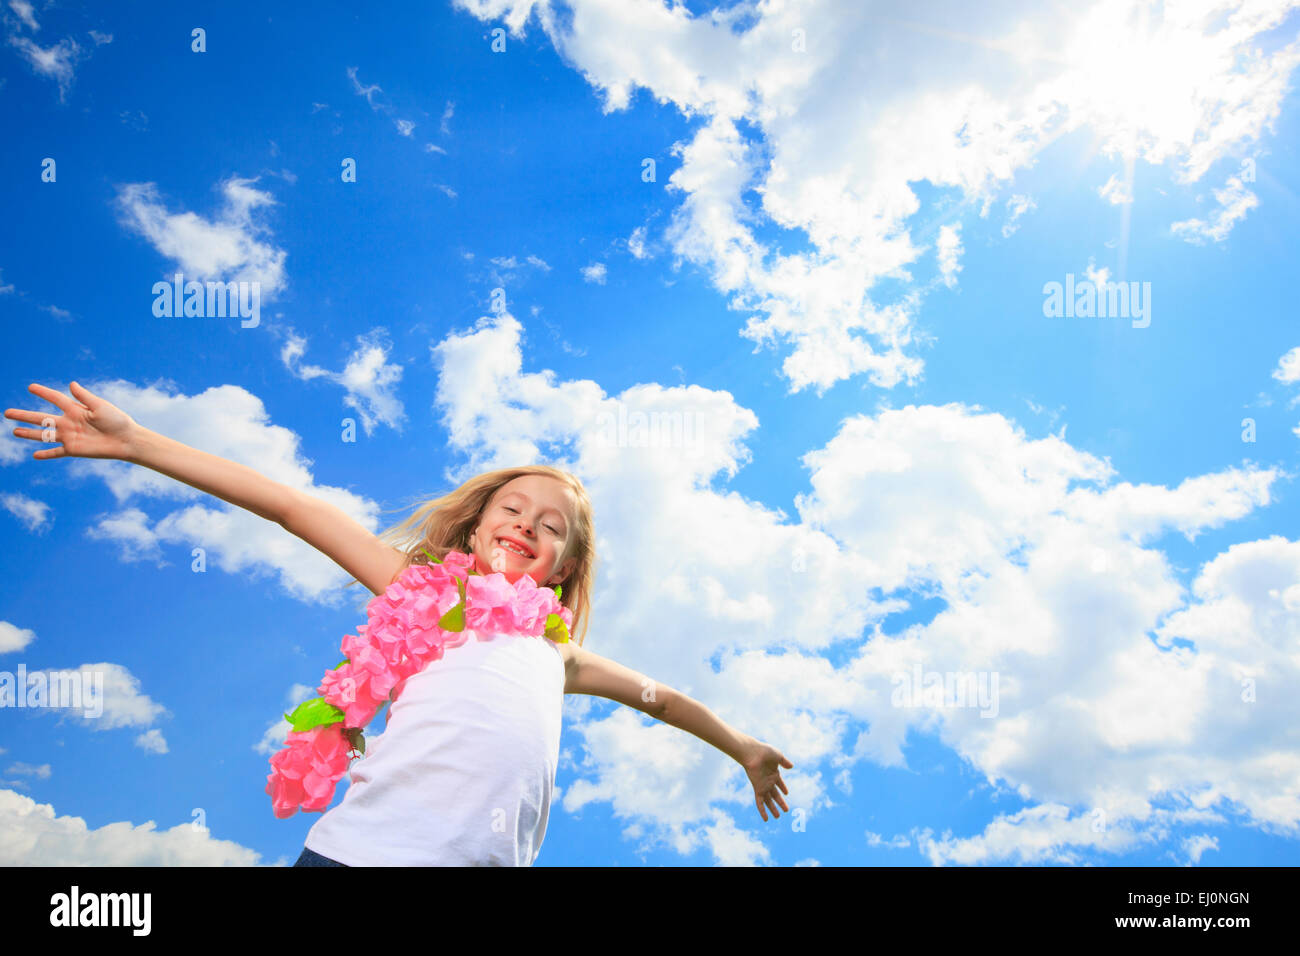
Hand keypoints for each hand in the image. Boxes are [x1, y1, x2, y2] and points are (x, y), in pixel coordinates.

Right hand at [4, 381, 139, 460]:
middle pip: (41, 418)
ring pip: (43, 435)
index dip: (43, 392)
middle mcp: (69, 422)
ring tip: (13, 432)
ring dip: (28, 434)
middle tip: (7, 412)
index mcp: (76, 409)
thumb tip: (71, 383)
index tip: (30, 387)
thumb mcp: (101, 406)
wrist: (127, 440)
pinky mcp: (73, 450)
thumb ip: (85, 397)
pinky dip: (46, 454)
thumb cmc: (118, 421)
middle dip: (24, 415)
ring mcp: (69, 436)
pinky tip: (34, 455)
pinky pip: (56, 452)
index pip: (55, 398)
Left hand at [742, 737, 792, 821]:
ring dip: (773, 809)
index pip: (779, 783)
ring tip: (778, 817)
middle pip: (775, 795)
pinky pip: (760, 802)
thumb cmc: (765, 752)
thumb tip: (791, 766)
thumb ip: (784, 762)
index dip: (783, 788)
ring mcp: (763, 786)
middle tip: (786, 810)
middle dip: (780, 803)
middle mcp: (768, 781)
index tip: (787, 793)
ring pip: (768, 801)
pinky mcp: (758, 789)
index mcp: (774, 773)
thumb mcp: (778, 756)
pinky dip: (762, 811)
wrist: (753, 753)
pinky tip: (766, 819)